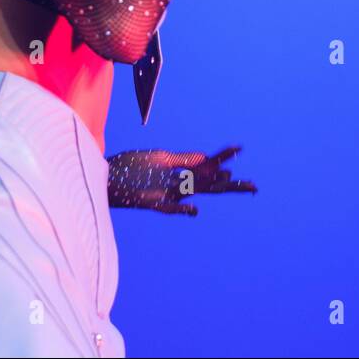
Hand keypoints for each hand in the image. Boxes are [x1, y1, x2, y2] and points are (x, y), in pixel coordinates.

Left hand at [106, 145, 256, 215]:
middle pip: (209, 184)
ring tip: (229, 180)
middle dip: (230, 184)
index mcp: (180, 172)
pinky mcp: (152, 202)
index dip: (223, 157)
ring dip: (211, 187)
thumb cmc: (131, 167)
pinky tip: (194, 210)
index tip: (239, 148)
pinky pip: (170, 209)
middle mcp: (177, 184)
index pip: (208, 166)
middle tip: (253, 186)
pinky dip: (181, 210)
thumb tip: (206, 157)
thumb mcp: (159, 158)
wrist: (105, 178)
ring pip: (195, 192)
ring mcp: (167, 193)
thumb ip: (182, 159)